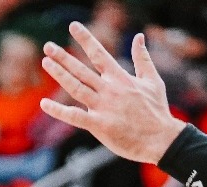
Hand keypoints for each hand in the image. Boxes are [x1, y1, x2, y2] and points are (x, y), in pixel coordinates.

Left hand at [39, 23, 186, 164]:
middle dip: (64, 57)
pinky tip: (44, 103)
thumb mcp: (153, 80)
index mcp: (121, 78)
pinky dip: (58, 111)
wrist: (161, 139)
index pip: (99, 54)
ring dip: (60, 75)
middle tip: (48, 46)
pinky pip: (75, 117)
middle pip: (82, 70)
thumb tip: (140, 36)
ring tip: (46, 62)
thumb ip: (142, 58)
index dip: (85, 39)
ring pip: (76, 88)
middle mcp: (110, 90)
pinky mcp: (100, 125)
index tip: (73, 26)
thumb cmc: (156, 110)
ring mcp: (104, 107)